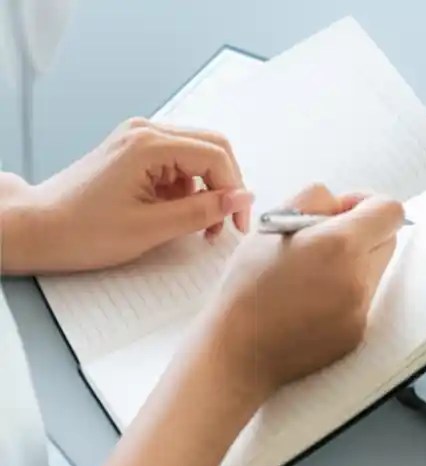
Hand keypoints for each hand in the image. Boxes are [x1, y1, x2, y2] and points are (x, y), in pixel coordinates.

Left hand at [0, 117, 253, 274]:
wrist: (39, 227)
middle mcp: (145, 132)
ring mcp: (139, 139)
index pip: (216, 156)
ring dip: (208, 189)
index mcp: (149, 145)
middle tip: (228, 223)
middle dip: (227, 186)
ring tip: (200, 225)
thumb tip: (242, 199)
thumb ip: (203, 211)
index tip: (238, 223)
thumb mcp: (151, 228)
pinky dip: (189, 188)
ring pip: (198, 155)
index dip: (235, 190)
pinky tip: (179, 214)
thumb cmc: (82, 230)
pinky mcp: (135, 151)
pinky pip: (179, 162)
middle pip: (212, 148)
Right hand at [197, 184, 403, 399]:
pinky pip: (363, 300)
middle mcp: (360, 278)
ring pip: (374, 271)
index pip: (390, 211)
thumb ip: (315, 200)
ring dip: (353, 263)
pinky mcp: (358, 332)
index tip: (344, 210)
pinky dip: (344, 293)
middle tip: (323, 239)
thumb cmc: (247, 285)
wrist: (240, 350)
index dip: (369, 203)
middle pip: (387, 240)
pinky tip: (310, 301)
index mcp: (340, 245)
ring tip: (311, 273)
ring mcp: (362, 309)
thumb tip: (345, 204)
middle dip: (363, 232)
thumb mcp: (271, 224)